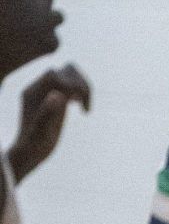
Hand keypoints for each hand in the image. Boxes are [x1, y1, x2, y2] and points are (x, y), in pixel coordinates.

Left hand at [8, 63, 90, 181]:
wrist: (30, 152)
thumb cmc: (35, 146)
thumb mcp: (41, 133)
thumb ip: (47, 113)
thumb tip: (57, 94)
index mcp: (33, 93)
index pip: (55, 75)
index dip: (72, 86)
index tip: (80, 105)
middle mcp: (39, 87)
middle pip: (66, 70)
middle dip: (80, 85)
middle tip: (84, 104)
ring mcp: (48, 90)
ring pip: (71, 73)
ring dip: (83, 87)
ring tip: (84, 105)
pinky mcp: (56, 95)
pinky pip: (72, 84)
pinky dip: (82, 93)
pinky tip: (83, 109)